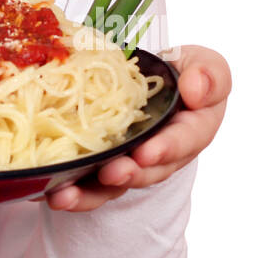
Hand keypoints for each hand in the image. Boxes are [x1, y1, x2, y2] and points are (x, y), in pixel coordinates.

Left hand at [45, 44, 230, 211]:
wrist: (153, 79)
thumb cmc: (182, 72)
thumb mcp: (201, 63)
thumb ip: (209, 74)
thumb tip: (196, 89)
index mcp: (192, 129)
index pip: (185, 141)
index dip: (166, 149)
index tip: (146, 152)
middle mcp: (164, 154)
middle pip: (148, 171)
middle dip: (128, 174)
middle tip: (110, 173)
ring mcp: (132, 162)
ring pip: (115, 184)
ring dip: (91, 193)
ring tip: (66, 195)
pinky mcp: (106, 165)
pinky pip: (90, 183)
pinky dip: (71, 191)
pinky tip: (49, 193)